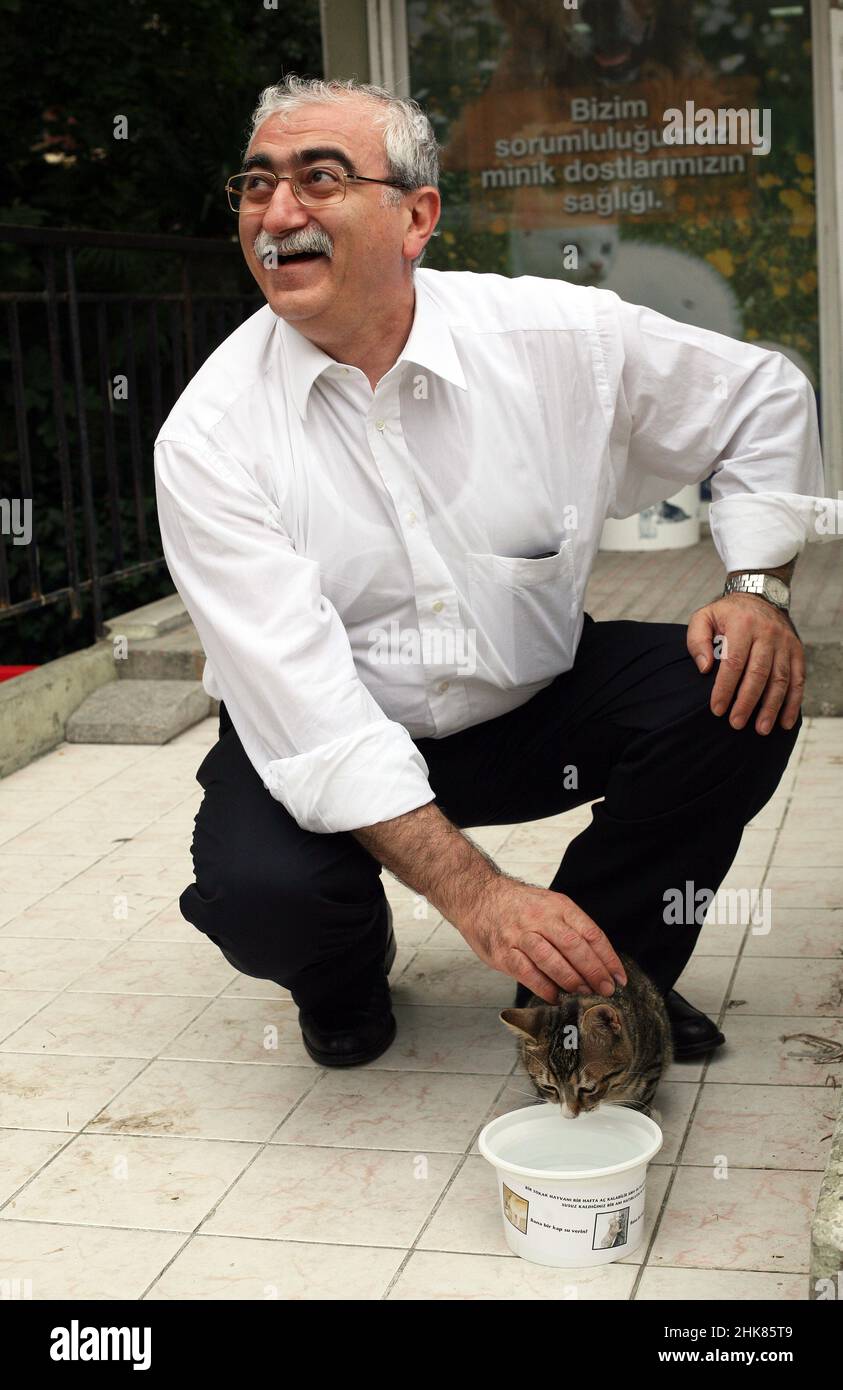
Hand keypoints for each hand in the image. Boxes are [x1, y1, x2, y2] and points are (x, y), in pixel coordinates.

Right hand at [455, 875, 627, 1003]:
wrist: (479, 897)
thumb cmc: (520, 907)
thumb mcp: (550, 906)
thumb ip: (571, 929)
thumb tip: (600, 963)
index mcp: (558, 906)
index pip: (590, 933)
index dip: (608, 958)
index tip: (619, 978)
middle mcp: (540, 918)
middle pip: (573, 946)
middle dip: (594, 971)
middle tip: (606, 989)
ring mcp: (519, 934)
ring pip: (551, 958)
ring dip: (571, 979)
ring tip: (584, 993)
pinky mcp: (502, 951)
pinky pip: (527, 972)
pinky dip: (544, 987)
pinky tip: (555, 996)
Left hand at [686, 592, 803, 734]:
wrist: (759, 596)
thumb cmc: (726, 615)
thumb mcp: (704, 618)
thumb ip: (697, 641)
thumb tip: (704, 669)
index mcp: (743, 625)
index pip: (734, 662)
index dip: (725, 688)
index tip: (717, 710)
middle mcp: (768, 634)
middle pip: (759, 673)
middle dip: (747, 702)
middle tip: (736, 724)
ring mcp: (785, 643)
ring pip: (781, 679)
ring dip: (771, 707)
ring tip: (760, 729)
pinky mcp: (797, 651)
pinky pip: (798, 679)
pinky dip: (793, 703)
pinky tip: (784, 722)